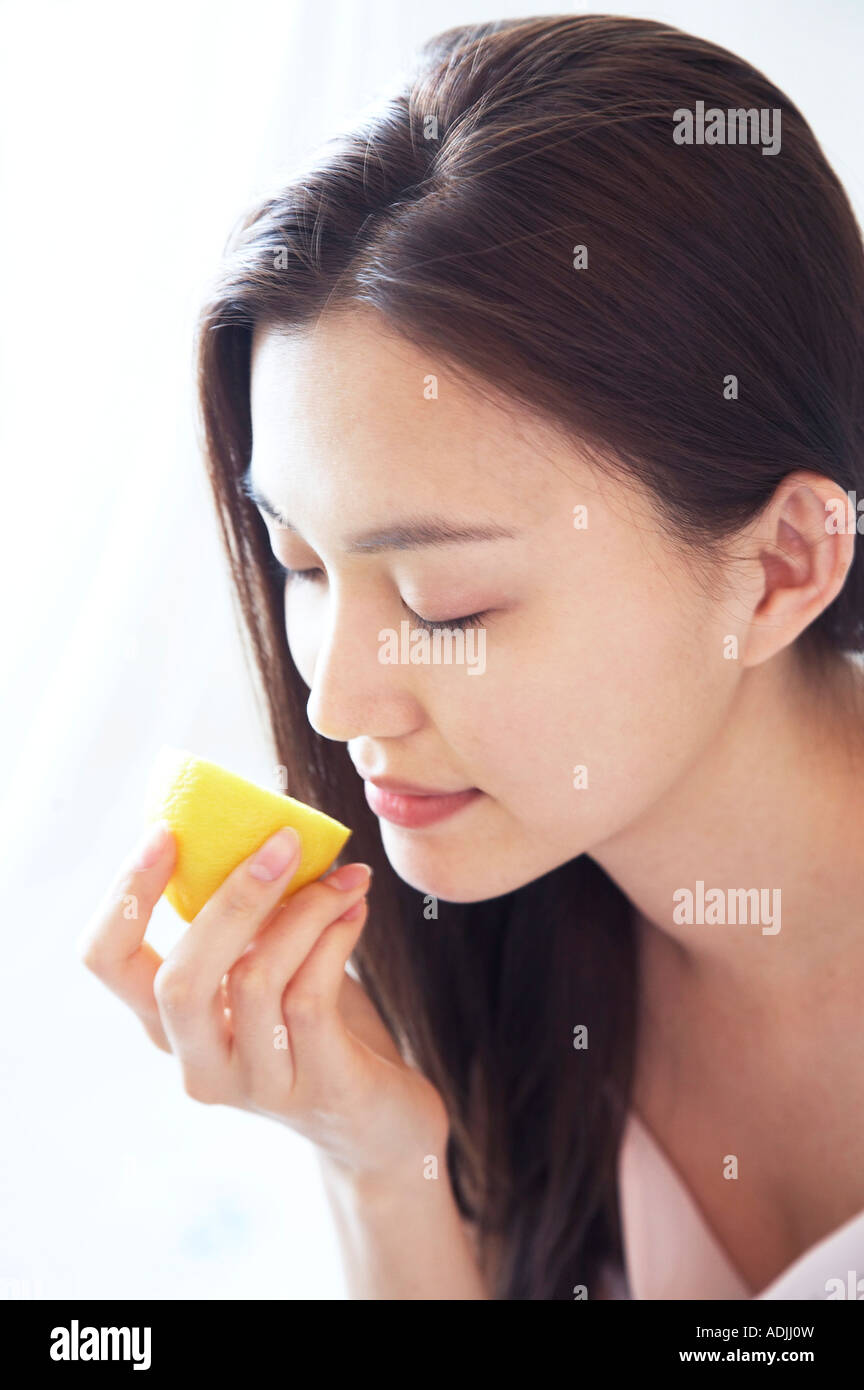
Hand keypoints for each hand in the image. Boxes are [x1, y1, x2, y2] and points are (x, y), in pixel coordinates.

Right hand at [78, 822, 449, 1181]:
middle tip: (284, 841)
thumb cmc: (318, 1026)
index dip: (125, 896)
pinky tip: (355, 911)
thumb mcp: (267, 966)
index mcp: (168, 1021)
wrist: (380, 1119)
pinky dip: (334, 939)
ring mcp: (254, 1083)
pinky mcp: (315, 1089)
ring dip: (305, 910)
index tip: (164, 833)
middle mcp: (199, 1060)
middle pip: (179, 982)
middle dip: (231, 900)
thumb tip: (260, 830)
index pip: (105, 961)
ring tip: (344, 876)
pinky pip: (311, 998)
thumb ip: (249, 921)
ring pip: (256, 980)